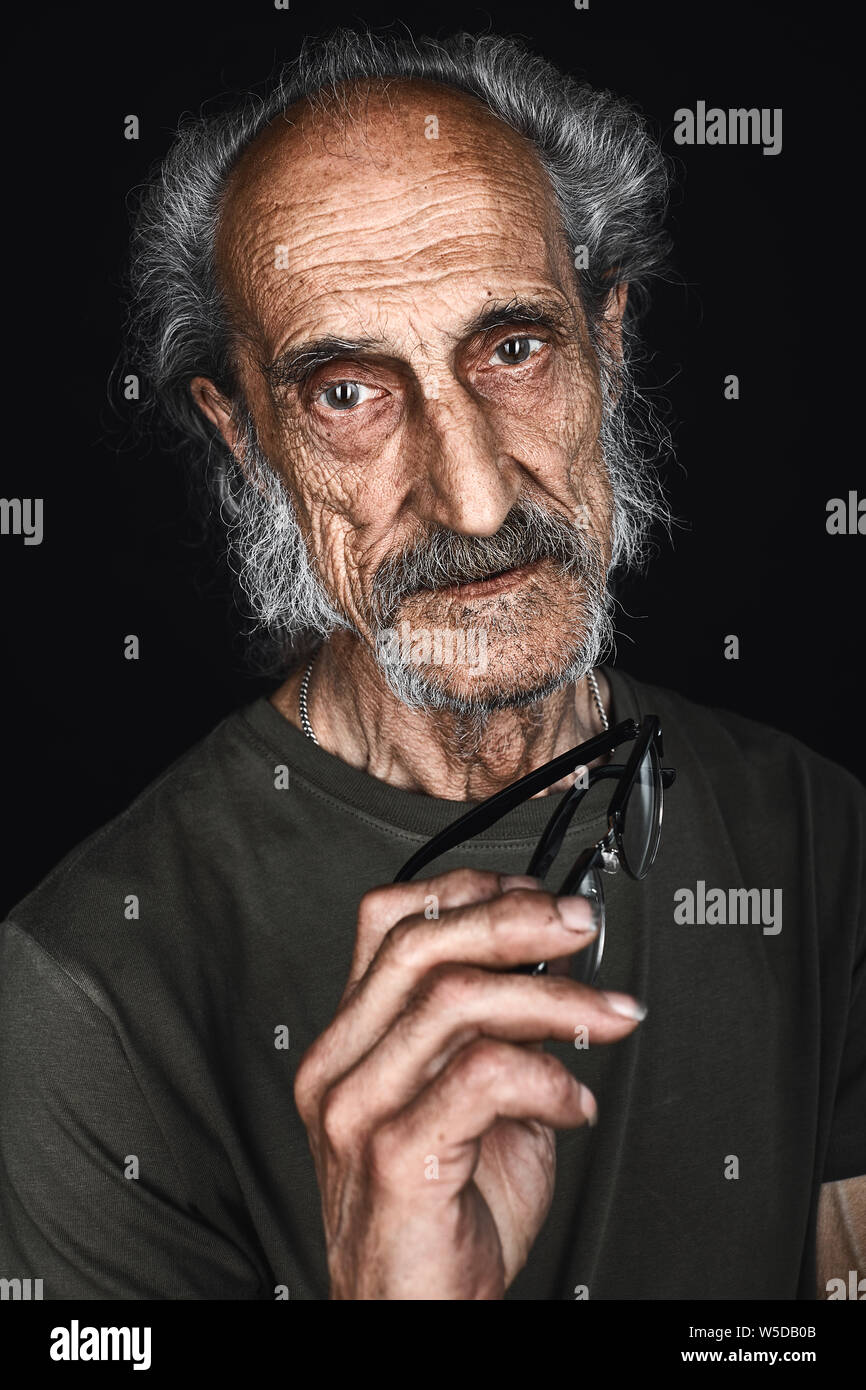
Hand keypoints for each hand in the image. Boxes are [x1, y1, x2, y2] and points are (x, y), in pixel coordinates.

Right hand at [293, 868, 644, 1298]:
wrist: (414, 1316)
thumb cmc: (444, 1217)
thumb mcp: (473, 1100)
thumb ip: (497, 1029)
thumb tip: (551, 958)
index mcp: (351, 1039)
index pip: (388, 920)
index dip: (468, 890)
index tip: (537, 896)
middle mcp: (342, 1064)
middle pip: (422, 944)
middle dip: (516, 920)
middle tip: (582, 927)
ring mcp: (358, 1108)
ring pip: (455, 999)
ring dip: (554, 998)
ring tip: (605, 1017)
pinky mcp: (393, 1155)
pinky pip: (482, 1075)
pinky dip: (548, 1077)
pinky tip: (574, 1103)